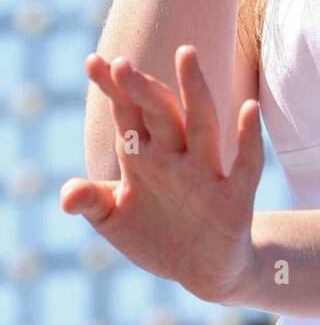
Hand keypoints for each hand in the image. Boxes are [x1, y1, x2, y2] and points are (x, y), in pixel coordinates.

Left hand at [61, 46, 264, 303]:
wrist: (202, 270)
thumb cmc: (156, 234)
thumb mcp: (115, 220)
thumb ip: (93, 201)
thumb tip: (67, 194)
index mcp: (145, 156)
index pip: (128, 113)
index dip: (113, 88)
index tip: (93, 61)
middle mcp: (176, 156)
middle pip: (160, 112)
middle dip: (142, 88)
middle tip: (121, 63)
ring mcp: (206, 173)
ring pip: (202, 123)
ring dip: (194, 91)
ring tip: (185, 54)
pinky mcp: (235, 198)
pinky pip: (245, 165)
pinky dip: (248, 138)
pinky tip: (248, 110)